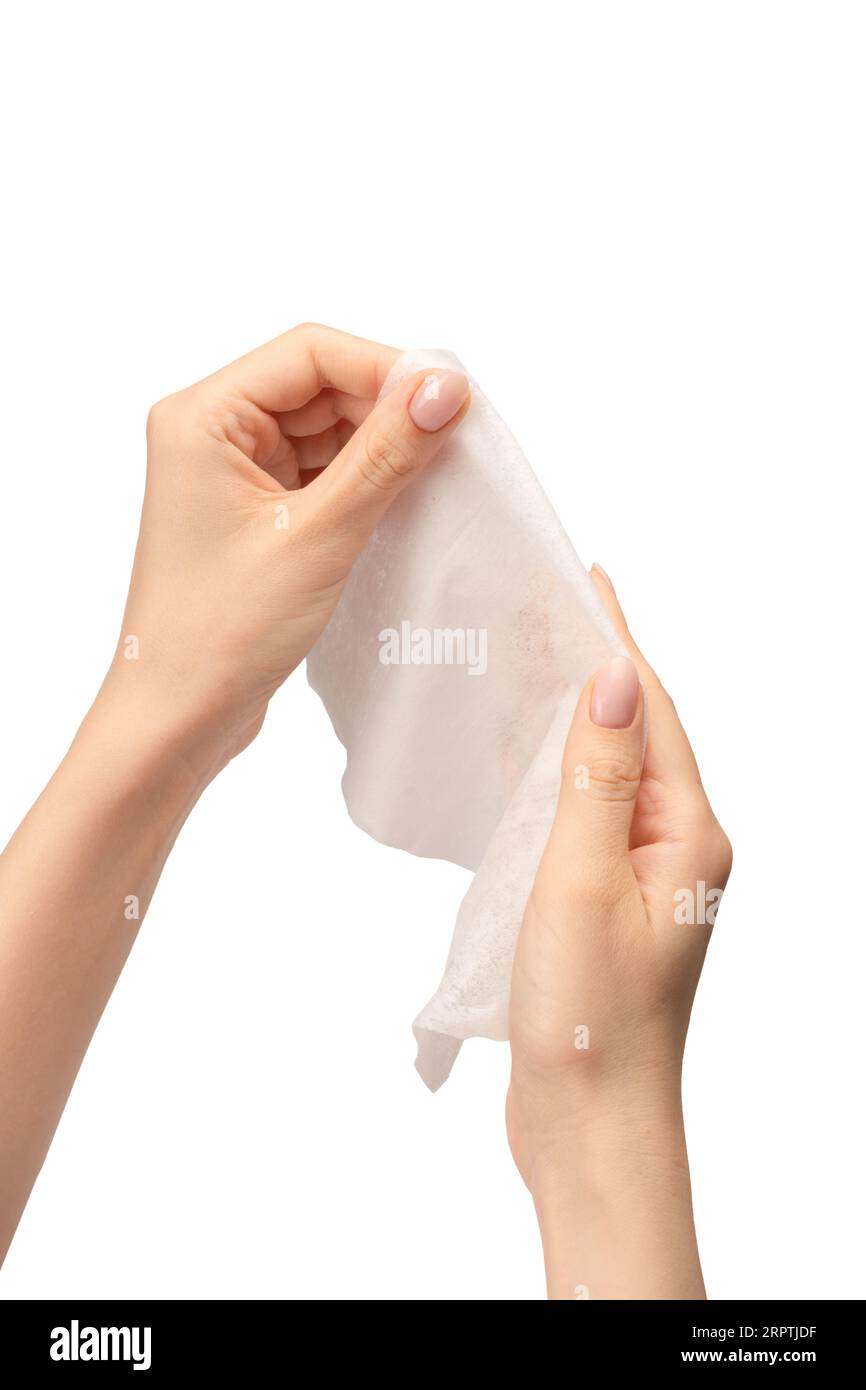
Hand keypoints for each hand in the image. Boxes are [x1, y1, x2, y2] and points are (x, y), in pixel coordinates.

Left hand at [105, 323, 469, 778]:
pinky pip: (319, 473)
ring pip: (325, 430)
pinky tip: (401, 503)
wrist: (176, 717)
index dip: (386, 368)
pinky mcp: (253, 513)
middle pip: (320, 385)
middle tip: (454, 442)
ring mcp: (231, 473)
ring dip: (379, 448)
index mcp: (202, 416)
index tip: (452, 401)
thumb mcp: (319, 534)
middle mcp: (210, 431)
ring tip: (433, 478)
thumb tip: (446, 387)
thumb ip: (385, 454)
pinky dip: (362, 482)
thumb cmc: (222, 630)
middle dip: (387, 409)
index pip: (311, 352)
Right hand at [506, 565, 731, 1297]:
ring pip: (608, 774)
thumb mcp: (581, 882)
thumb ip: (596, 777)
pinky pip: (585, 816)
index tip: (590, 580)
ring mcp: (642, 879)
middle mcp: (675, 848)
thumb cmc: (589, 1017)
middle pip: (637, 734)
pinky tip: (525, 758)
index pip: (654, 713)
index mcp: (687, 834)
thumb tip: (616, 678)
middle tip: (549, 604)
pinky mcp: (607, 906)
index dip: (619, 643)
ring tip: (531, 661)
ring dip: (573, 717)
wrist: (589, 1126)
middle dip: (595, 668)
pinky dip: (556, 774)